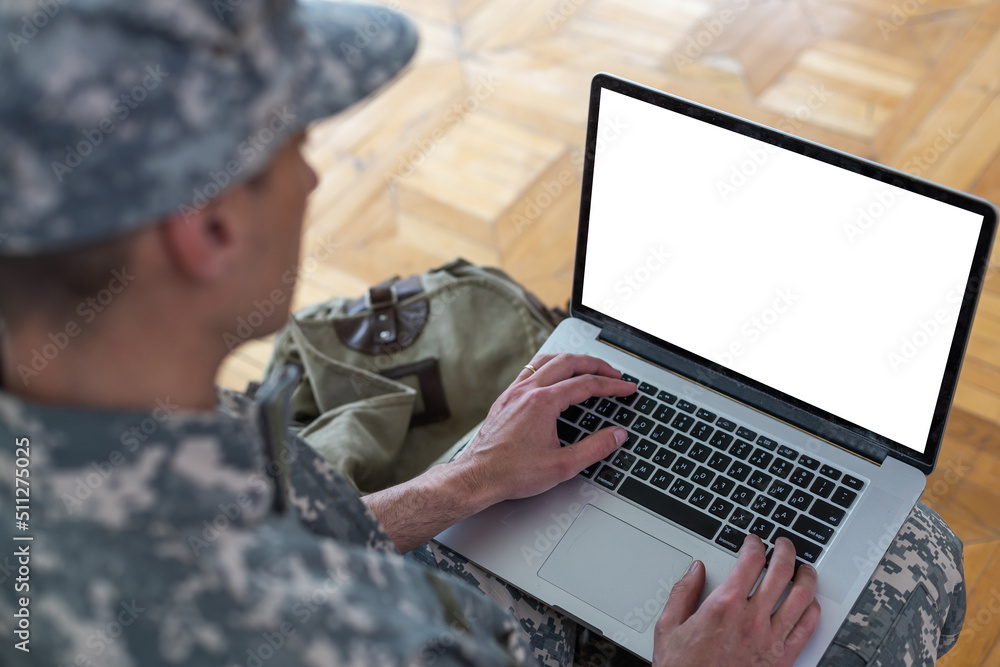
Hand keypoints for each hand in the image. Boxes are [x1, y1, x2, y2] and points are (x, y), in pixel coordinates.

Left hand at [452, 352, 635, 509]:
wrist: (477, 476)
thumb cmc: (512, 473)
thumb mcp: (562, 466)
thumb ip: (595, 448)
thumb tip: (616, 435)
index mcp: (543, 402)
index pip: (586, 384)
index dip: (612, 385)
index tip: (627, 388)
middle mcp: (527, 390)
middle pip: (569, 362)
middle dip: (596, 365)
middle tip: (614, 374)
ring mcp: (514, 392)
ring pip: (547, 360)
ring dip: (572, 360)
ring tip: (588, 368)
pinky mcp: (506, 398)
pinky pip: (531, 370)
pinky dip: (550, 367)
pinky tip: (555, 376)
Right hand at [653, 535, 820, 666]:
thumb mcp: (668, 627)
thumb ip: (683, 592)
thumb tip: (696, 570)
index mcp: (724, 606)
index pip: (750, 560)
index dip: (754, 543)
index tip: (753, 541)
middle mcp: (752, 619)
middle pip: (781, 571)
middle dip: (785, 551)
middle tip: (783, 544)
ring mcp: (770, 639)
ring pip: (802, 597)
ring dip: (806, 576)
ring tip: (804, 568)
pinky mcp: (783, 659)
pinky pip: (807, 628)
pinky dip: (813, 609)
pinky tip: (810, 602)